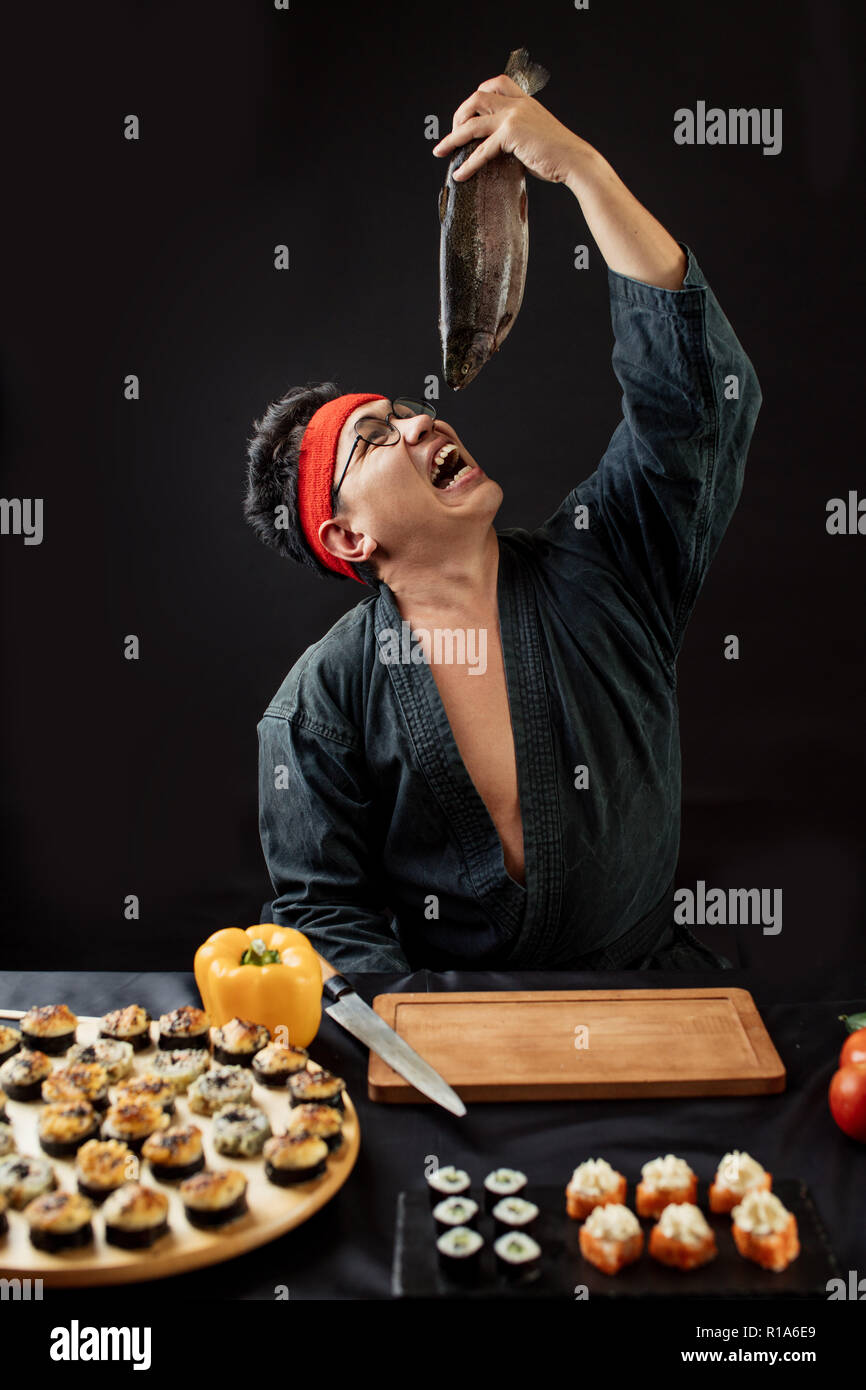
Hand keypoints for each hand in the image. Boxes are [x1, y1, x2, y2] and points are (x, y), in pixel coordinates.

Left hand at [432, 72, 585, 184]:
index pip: (497, 84)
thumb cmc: (558, 155)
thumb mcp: (535, 137)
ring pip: (473, 122)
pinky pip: (482, 149)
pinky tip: (460, 174)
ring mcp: (513, 117)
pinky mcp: (511, 134)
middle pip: (477, 97)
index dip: (479, 95)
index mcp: (525, 101)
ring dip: (453, 137)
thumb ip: (516, 137)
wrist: (574, 160)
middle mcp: (518, 104)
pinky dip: (468, 163)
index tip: (470, 113)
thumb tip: (499, 152)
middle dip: (460, 114)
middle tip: (453, 133)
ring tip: (441, 150)